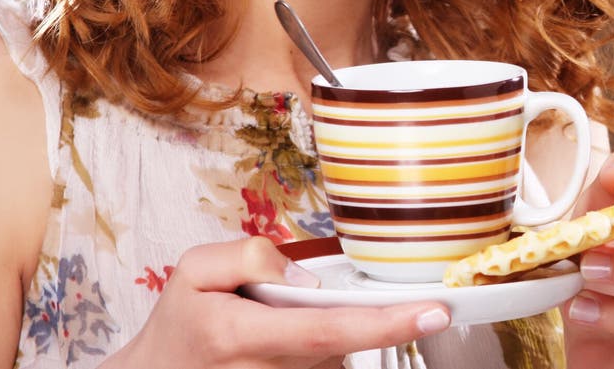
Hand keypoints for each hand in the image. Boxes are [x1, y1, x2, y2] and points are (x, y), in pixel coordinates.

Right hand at [100, 236, 450, 368]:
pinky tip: (287, 341)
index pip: (326, 330)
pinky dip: (323, 350)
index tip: (432, 311)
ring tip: (276, 325)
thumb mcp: (195, 269)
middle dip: (350, 314)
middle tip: (309, 303)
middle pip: (339, 343)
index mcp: (241, 336)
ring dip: (329, 333)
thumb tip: (302, 277)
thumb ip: (250, 255)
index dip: (385, 323)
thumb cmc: (180, 325)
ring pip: (336, 358)